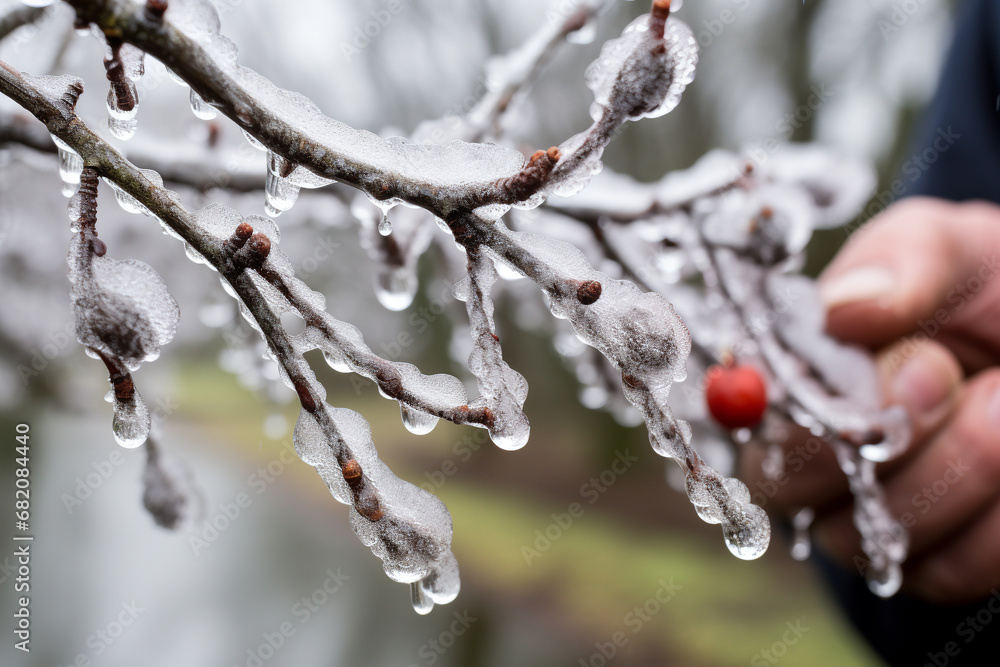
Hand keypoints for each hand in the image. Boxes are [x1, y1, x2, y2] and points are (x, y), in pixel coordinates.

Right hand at [742, 196, 999, 602]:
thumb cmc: (989, 289)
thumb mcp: (955, 250)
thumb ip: (900, 263)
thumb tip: (840, 311)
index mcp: (796, 375)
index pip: (744, 409)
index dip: (809, 400)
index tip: (908, 360)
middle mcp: (811, 455)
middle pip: (785, 486)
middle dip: (882, 433)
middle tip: (946, 373)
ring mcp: (868, 519)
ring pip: (872, 536)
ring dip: (961, 462)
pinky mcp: (932, 566)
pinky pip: (945, 569)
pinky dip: (999, 518)